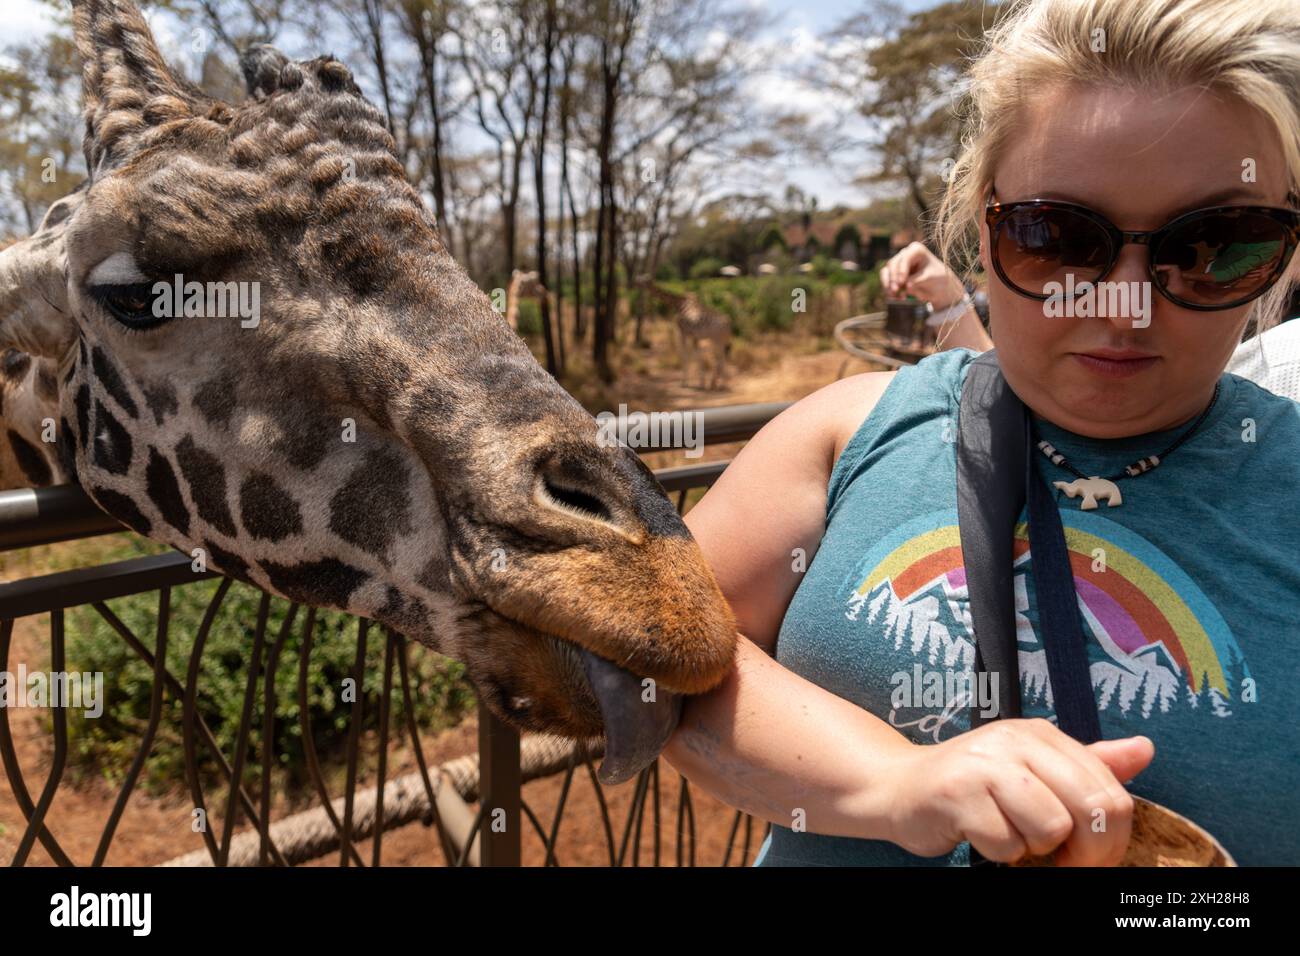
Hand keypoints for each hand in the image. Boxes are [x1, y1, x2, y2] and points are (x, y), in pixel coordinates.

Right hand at [879, 241, 967, 309]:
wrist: (938, 287)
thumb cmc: (937, 279)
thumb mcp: (930, 279)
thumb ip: (918, 281)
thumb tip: (906, 287)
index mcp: (916, 250)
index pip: (905, 258)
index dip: (902, 270)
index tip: (902, 283)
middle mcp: (905, 254)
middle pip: (893, 264)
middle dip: (893, 278)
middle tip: (895, 291)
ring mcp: (897, 263)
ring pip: (886, 271)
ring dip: (888, 285)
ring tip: (893, 296)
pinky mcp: (893, 273)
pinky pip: (885, 280)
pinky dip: (887, 289)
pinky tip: (894, 297)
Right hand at [879, 718, 1154, 865]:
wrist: (897, 787)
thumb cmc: (972, 785)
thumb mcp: (1033, 769)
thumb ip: (1087, 764)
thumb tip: (1144, 749)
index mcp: (1041, 734)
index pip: (1110, 790)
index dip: (1109, 837)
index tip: (1087, 854)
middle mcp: (1016, 741)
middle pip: (1090, 808)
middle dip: (1085, 851)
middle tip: (1061, 860)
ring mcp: (985, 764)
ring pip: (1050, 827)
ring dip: (1032, 847)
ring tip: (1008, 834)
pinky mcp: (957, 792)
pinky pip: (1006, 843)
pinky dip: (997, 852)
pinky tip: (979, 833)